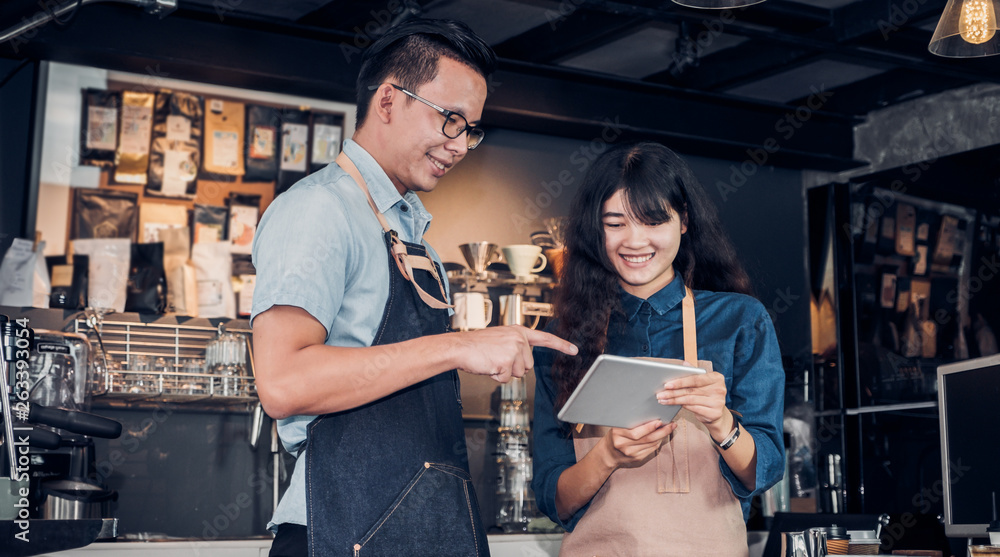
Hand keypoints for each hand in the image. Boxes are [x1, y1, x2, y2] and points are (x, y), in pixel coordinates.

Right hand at [455, 325, 577, 382]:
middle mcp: (519, 339)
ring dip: (504, 372)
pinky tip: (488, 366)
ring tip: (491, 360)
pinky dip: (495, 377)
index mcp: (519, 332)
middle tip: (497, 358)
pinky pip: (505, 379)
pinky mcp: (506, 362)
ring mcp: (513, 350)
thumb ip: (515, 346)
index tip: (574, 350)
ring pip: (518, 374)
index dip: (561, 345)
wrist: (460, 347)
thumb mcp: (500, 339)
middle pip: (528, 366)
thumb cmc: (477, 345)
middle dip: (513, 367)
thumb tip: (524, 363)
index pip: (544, 339)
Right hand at [601, 420, 675, 468]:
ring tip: (669, 428)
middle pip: (647, 439)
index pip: (636, 432)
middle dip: (661, 431)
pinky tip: (661, 436)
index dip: (649, 427)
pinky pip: (651, 449)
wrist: (608, 454)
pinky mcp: (637, 459)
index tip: (659, 421)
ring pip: (651, 444)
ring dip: (662, 436)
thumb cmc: (615, 436)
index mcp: (617, 434)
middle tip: (671, 425)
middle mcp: (623, 445)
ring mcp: (630, 453)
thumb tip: (650, 415)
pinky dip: (658, 442)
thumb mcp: (618, 427)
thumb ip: (630, 422)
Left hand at [656, 363, 732, 441]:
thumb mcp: (702, 382)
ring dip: (674, 400)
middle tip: (660, 394)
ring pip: (690, 400)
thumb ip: (694, 373)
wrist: (716, 413)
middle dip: (673, 392)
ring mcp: (718, 402)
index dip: (680, 382)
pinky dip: (681, 406)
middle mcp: (719, 389)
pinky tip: (672, 405)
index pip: (695, 379)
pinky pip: (693, 408)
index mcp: (716, 378)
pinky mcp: (715, 413)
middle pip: (691, 390)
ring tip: (662, 399)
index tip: (666, 384)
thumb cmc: (706, 394)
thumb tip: (684, 364)